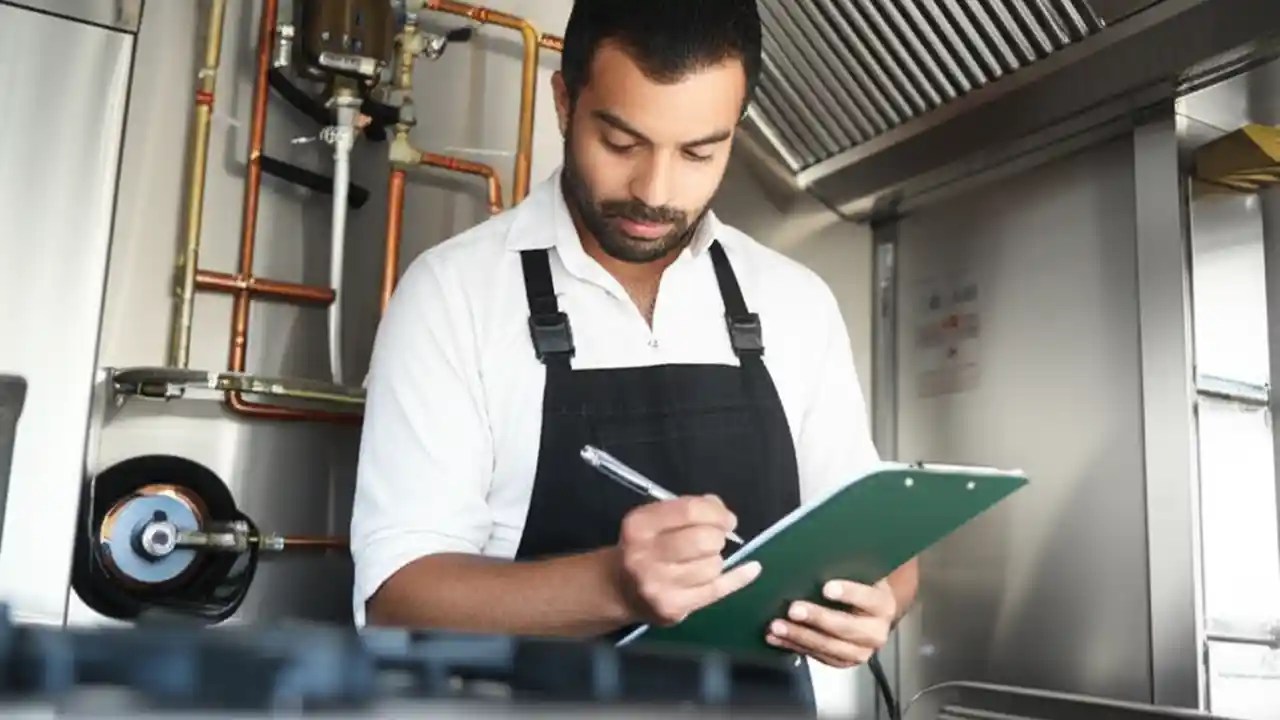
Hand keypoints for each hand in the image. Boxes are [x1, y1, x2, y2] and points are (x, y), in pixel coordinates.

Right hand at [615, 495, 761, 625]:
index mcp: (639, 526)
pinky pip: (717, 590)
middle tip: (715, 540)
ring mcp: (657, 585)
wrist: (620, 589)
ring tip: (702, 561)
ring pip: (711, 567)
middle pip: (702, 540)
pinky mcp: (672, 608)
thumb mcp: (656, 520)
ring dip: (716, 560)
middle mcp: (644, 555)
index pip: (689, 511)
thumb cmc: (646, 547)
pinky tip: (751, 568)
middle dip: (718, 537)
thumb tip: (722, 513)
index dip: (716, 512)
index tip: (727, 520)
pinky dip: (738, 578)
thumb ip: (688, 509)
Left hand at [765, 579, 896, 667]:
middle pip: (845, 627)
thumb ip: (845, 570)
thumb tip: (814, 557)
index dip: (848, 593)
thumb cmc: (860, 586)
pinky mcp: (843, 662)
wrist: (872, 615)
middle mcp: (876, 633)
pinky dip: (794, 646)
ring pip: (829, 647)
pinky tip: (775, 638)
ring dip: (800, 636)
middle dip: (817, 618)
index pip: (867, 598)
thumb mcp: (861, 575)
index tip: (826, 587)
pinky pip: (817, 657)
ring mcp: (860, 652)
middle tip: (793, 609)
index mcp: (882, 605)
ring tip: (777, 626)